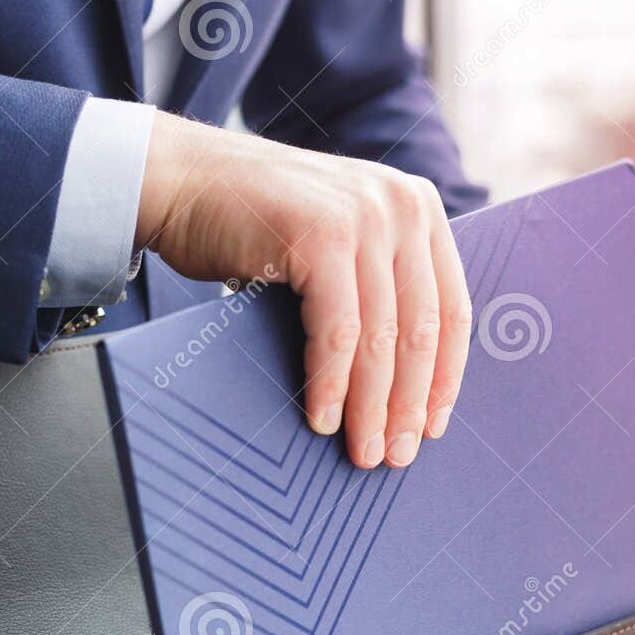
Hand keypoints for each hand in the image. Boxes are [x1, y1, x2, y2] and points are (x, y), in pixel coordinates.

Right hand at [135, 110, 471, 469]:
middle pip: (421, 329)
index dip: (445, 376)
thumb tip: (403, 384)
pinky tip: (323, 419)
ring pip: (382, 337)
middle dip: (409, 403)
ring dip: (372, 406)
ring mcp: (363, 216)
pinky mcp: (321, 236)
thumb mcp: (338, 241)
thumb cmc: (256, 225)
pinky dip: (332, 383)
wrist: (184, 179)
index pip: (450, 309)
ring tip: (364, 451)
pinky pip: (338, 331)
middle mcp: (401, 205)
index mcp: (418, 207)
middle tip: (398, 455)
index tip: (433, 425)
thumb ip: (376, 282)